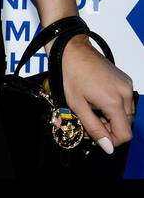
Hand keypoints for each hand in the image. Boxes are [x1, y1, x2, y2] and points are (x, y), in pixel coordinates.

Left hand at [60, 35, 135, 152]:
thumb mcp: (77, 106)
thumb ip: (94, 128)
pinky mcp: (125, 80)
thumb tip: (108, 147)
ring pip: (126, 114)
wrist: (71, 50)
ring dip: (110, 117)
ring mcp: (127, 85)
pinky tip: (97, 99)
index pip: (125, 134)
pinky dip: (113, 106)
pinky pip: (125, 101)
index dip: (111, 140)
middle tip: (89, 119)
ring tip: (91, 108)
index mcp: (114, 101)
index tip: (96, 136)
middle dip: (108, 127)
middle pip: (125, 124)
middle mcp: (125, 94)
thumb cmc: (70, 75)